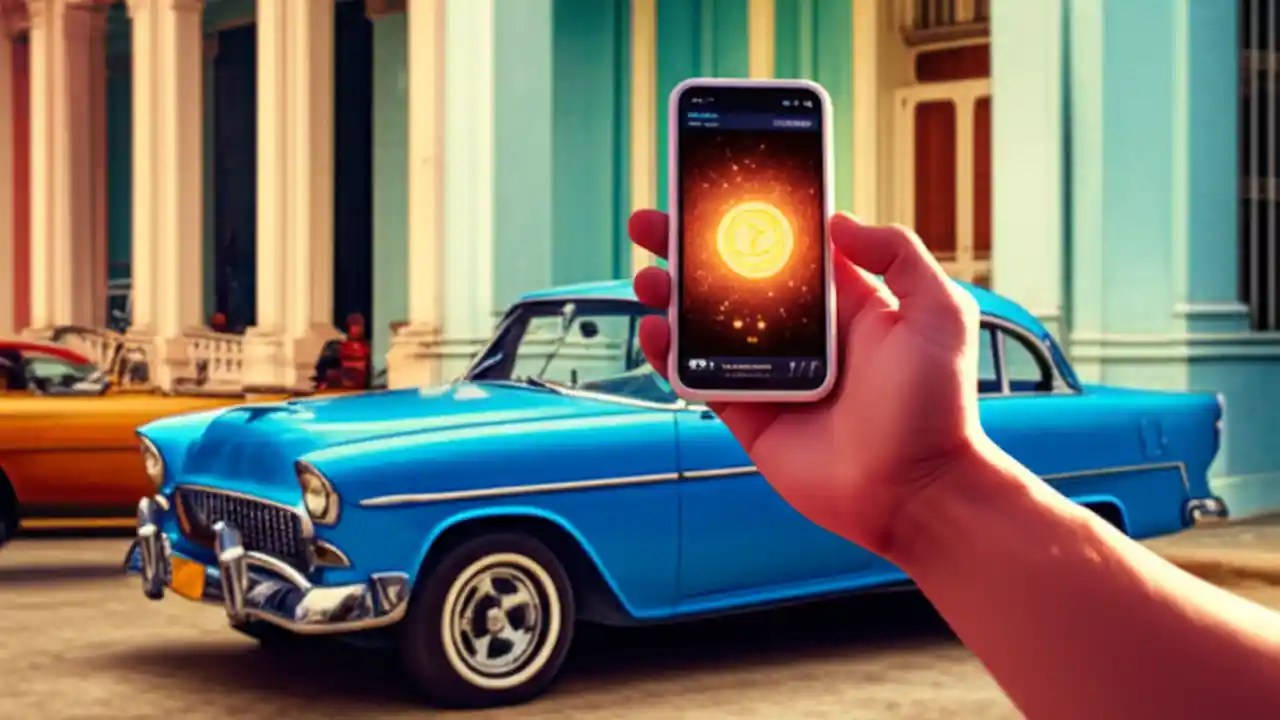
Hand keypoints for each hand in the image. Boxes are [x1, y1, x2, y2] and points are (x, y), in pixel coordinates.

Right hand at [630, 210, 986, 556]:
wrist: (917, 491)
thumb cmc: (938, 408)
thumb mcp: (939, 313)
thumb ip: (898, 255)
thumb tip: (839, 221)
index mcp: (843, 303)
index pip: (784, 248)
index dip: (747, 221)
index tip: (713, 195)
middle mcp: (803, 335)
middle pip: (732, 281)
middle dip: (690, 251)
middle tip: (653, 225)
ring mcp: (772, 374)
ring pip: (706, 326)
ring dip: (671, 297)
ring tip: (649, 278)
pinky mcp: (749, 415)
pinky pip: (699, 378)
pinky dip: (670, 355)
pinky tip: (656, 331)